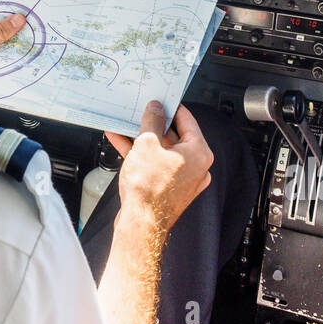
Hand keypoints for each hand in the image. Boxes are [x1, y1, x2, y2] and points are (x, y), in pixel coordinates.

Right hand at [104, 101, 212, 231]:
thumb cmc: (149, 189)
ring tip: (127, 125)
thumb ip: (152, 122)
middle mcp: (196, 166)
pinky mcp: (169, 188)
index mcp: (199, 153)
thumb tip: (156, 109)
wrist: (140, 224)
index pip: (188, 120)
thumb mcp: (147, 143)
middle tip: (142, 111)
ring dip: (144, 138)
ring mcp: (183, 179)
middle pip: (175, 136)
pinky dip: (142, 154)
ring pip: (163, 150)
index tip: (161, 99)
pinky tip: (122, 142)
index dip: (172, 107)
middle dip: (155, 123)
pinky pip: (157, 164)